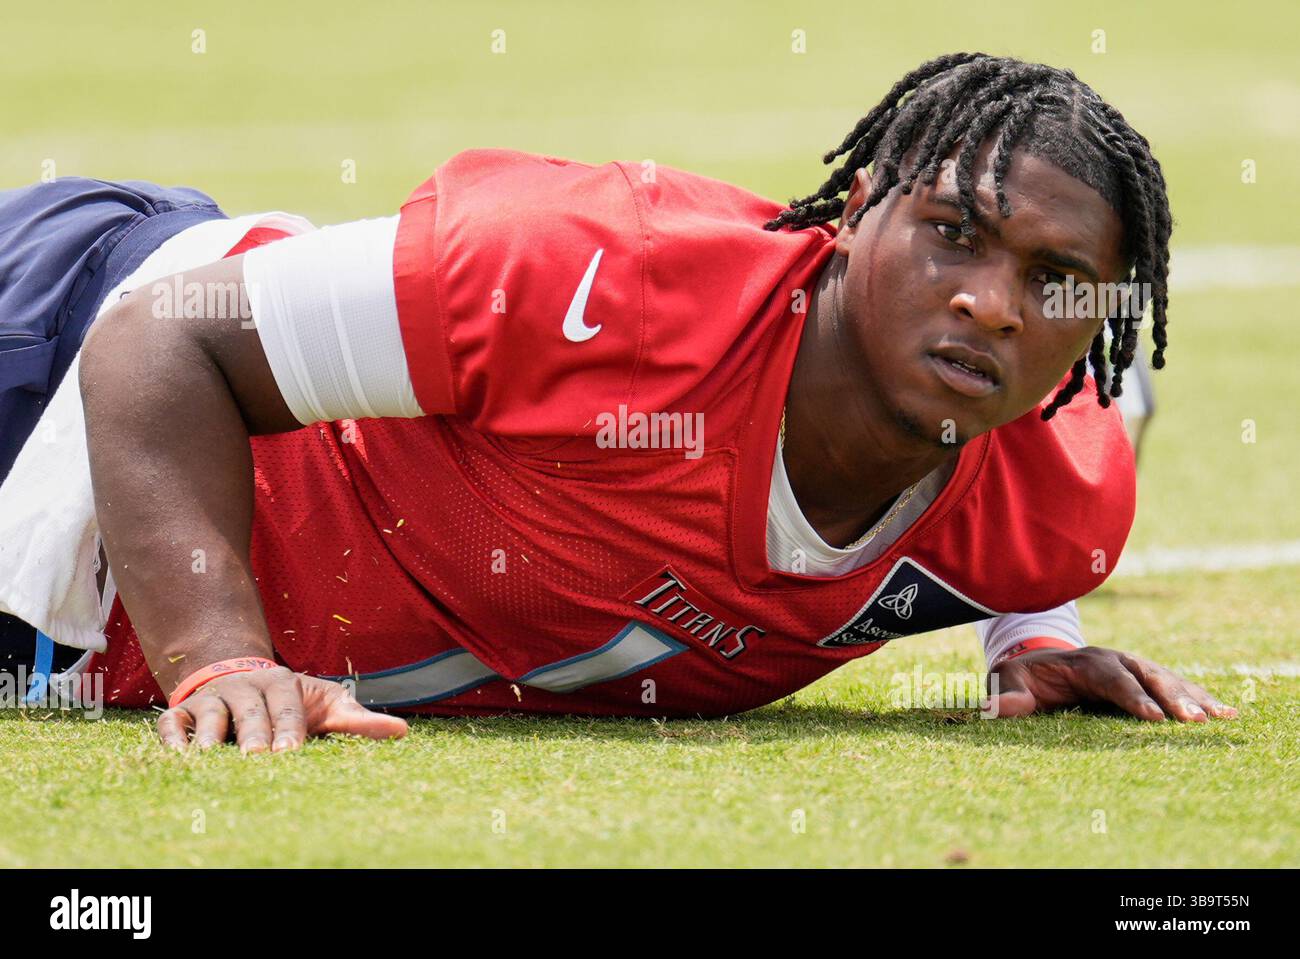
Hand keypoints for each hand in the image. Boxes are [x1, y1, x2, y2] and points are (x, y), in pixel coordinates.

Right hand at [157, 667, 407, 751]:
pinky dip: (174, 738)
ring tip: (214, 760)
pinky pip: (173, 723)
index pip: (287, 705)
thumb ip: (357, 721)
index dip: (289, 727)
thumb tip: (402, 732)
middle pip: (249, 711)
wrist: (239, 678)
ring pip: (210, 715)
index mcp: (281, 683)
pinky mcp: (184, 712)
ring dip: (211, 738)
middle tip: (257, 759)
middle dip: (253, 734)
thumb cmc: (291, 703)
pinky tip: (179, 757)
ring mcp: (212, 698)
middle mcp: (245, 688)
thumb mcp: (326, 705)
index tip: (291, 752)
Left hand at [985, 646, 1238, 721]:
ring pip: (1168, 680)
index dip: (1132, 696)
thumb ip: (1006, 696)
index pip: (1110, 678)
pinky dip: (1201, 697)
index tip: (1153, 717)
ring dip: (1194, 697)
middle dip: (1171, 697)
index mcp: (1084, 661)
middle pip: (1147, 676)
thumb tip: (1000, 708)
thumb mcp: (1006, 683)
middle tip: (1193, 721)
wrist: (1034, 662)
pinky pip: (1176, 687)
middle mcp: (1114, 660)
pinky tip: (1227, 712)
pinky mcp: (1145, 680)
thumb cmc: (1020, 677)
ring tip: (1220, 718)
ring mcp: (1133, 668)